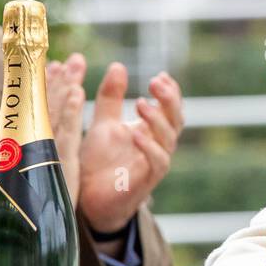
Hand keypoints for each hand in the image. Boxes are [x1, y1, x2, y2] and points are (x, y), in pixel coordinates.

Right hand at [46, 53, 85, 203]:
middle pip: (46, 108)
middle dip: (56, 81)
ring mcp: (46, 154)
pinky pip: (64, 134)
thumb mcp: (48, 173)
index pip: (43, 112)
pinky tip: (78, 94)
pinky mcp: (58, 165)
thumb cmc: (40, 203)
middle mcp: (38, 148)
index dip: (50, 88)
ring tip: (70, 66)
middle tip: (65, 58)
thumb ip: (51, 149)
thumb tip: (54, 131)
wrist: (33, 235)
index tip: (56, 65)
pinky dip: (69, 112)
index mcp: (37, 149)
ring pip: (53, 114)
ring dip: (62, 88)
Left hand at [78, 62, 183, 233]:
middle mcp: (158, 145)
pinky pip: (158, 162)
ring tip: (142, 103)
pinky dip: (150, 147)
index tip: (161, 75)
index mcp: (151, 130)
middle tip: (156, 82)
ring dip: (158, 120)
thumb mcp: (103, 123)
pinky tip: (136, 133)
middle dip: (169, 100)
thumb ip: (111, 97)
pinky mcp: (147, 181)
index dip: (170, 91)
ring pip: (169, 139)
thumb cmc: (99, 162)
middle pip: (176, 119)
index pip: (170, 108)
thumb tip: (119, 66)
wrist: (88, 200)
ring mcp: (155, 163)